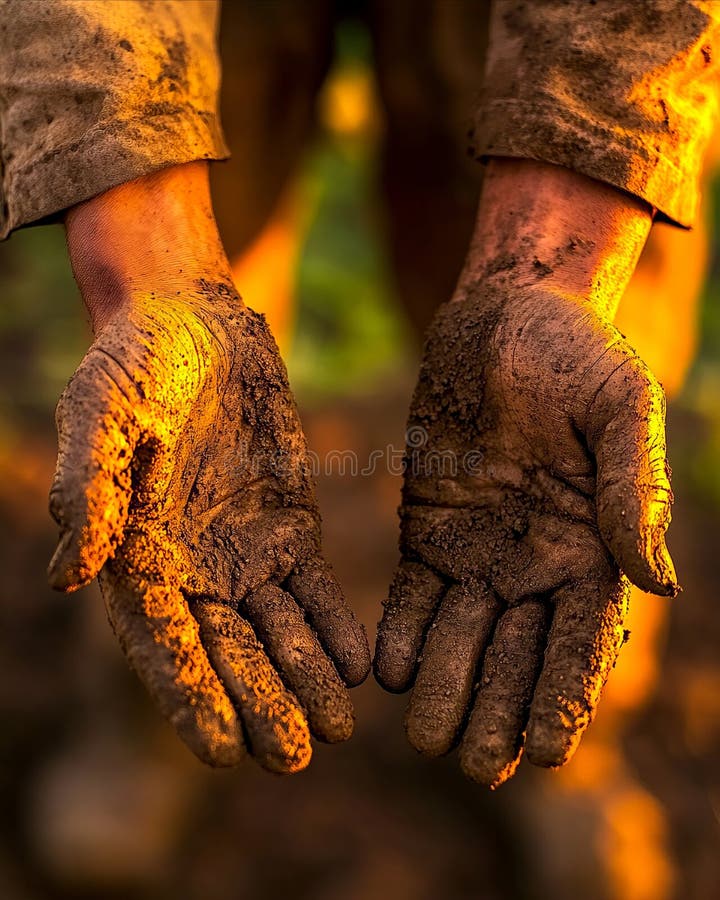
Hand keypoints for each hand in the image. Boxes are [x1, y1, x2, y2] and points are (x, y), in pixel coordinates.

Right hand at [50, 164, 369, 772]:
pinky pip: (313, 588)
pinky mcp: (289, 525)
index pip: (162, 643)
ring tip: (336, 727)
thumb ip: (87, 486)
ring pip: (276, 631)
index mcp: (137, 555)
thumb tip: (66, 575)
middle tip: (294, 757)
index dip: (190, 697)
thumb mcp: (101, 411)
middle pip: (226, 652)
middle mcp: (192, 567)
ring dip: (304, 678)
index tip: (223, 751)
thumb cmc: (135, 362)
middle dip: (259, 705)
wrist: (195, 322)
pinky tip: (360, 664)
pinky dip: (333, 626)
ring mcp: (243, 550)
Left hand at [374, 160, 676, 786]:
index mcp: (594, 548)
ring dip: (447, 686)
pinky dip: (404, 632)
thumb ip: (638, 492)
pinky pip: (414, 593)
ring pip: (462, 635)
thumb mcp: (623, 411)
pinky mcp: (428, 527)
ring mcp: (478, 550)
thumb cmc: (579, 355)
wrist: (509, 316)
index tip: (545, 752)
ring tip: (426, 737)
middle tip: (474, 765)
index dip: (565, 696)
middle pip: (517, 654)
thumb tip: (660, 583)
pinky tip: (390, 671)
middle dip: (499, 710)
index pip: (581, 640)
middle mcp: (536, 563)